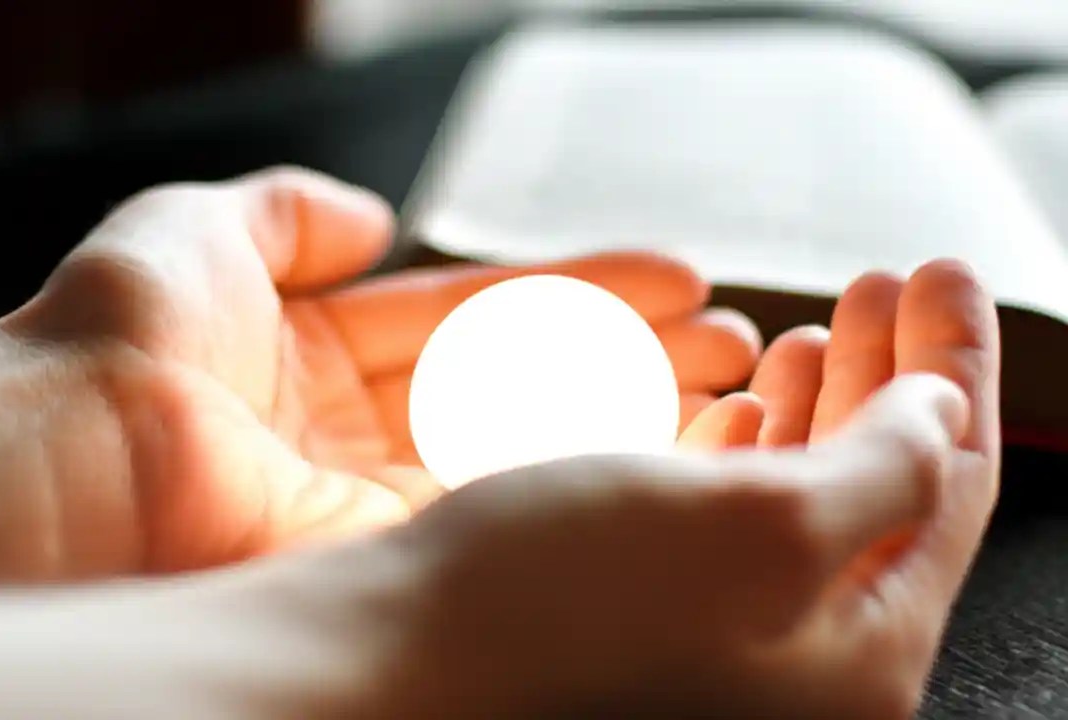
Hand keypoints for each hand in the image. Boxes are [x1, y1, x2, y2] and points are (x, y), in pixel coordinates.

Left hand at [0, 166, 754, 578]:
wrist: (66, 443)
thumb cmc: (115, 329)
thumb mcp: (208, 228)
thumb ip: (295, 213)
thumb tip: (372, 213)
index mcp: (320, 355)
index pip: (477, 317)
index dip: (576, 294)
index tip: (676, 277)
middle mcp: (356, 434)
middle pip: (519, 389)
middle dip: (632, 361)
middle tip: (739, 342)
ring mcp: (375, 502)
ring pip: (529, 456)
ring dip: (636, 425)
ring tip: (747, 389)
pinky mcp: (385, 558)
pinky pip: (503, 515)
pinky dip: (589, 486)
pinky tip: (682, 457)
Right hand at [368, 260, 999, 718]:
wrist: (389, 664)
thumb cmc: (550, 609)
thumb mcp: (760, 529)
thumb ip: (884, 469)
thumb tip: (942, 416)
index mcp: (849, 654)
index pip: (945, 486)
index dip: (953, 367)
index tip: (944, 278)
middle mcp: (788, 658)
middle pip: (877, 488)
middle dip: (892, 375)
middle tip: (895, 287)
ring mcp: (713, 638)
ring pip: (799, 498)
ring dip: (818, 404)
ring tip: (816, 334)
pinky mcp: (644, 614)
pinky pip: (725, 520)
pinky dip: (743, 448)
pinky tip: (736, 409)